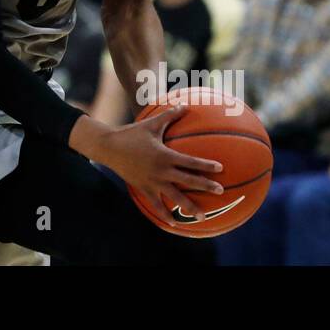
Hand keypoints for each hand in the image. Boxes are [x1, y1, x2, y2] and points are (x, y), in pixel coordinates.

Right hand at [72, 109, 223, 226]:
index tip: (220, 168)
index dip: (205, 165)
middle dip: (206, 186)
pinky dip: (165, 214)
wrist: (109, 148)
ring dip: (190, 207)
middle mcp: (161, 170)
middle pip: (188, 180)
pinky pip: (156, 204)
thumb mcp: (151, 124)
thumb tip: (185, 105)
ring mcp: (152, 182)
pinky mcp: (143, 188)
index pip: (190, 161)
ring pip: (175, 197)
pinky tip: (174, 224)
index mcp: (165, 155)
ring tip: (203, 216)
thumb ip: (169, 115)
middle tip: (221, 191)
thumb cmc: (131, 134)